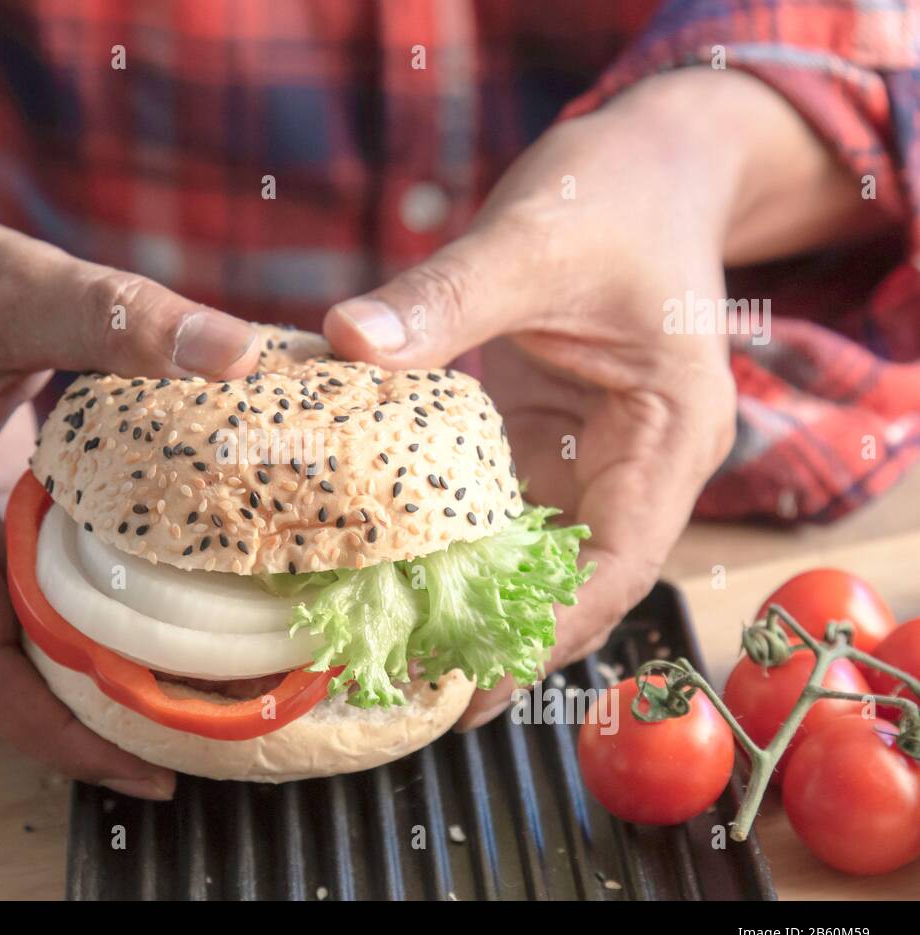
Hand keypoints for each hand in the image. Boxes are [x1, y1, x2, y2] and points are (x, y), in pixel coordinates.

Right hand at [0, 132, 261, 797]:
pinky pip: (4, 614)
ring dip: (82, 688)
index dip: (61, 737)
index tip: (150, 768)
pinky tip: (141, 623)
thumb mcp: (11, 283)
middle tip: (207, 734)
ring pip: (1, 658)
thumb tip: (240, 357)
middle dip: (91, 726)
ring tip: (190, 697)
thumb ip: (117, 318)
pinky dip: (68, 636)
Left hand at [323, 68, 879, 728]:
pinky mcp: (544, 435)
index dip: (551, 628)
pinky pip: (503, 507)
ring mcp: (590, 453)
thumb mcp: (533, 239)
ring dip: (477, 604)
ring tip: (401, 655)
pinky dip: (456, 546)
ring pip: (538, 554)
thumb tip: (347, 342)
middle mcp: (638, 460)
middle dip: (509, 638)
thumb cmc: (616, 193)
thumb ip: (447, 294)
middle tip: (422, 691)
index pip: (619, 561)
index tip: (476, 680)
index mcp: (670, 432)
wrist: (648, 160)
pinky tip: (396, 574)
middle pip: (579, 578)